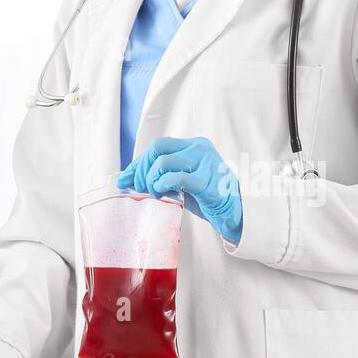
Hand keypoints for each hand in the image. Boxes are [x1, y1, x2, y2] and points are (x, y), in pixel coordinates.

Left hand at [117, 136, 242, 243]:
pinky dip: (162, 186)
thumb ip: (156, 177)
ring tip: (156, 194)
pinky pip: (177, 178)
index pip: (157, 146)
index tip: (128, 179)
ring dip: (151, 181)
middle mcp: (200, 149)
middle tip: (141, 189)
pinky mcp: (208, 181)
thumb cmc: (205, 197)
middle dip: (141, 171)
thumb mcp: (178, 182)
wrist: (233, 212)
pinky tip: (162, 194)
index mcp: (193, 145)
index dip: (138, 162)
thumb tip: (123, 179)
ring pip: (163, 163)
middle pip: (157, 150)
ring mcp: (206, 163)